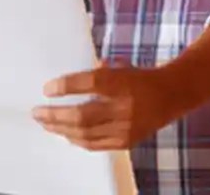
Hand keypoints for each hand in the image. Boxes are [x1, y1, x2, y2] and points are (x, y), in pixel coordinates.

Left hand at [31, 64, 177, 150]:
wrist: (172, 95)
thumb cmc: (141, 78)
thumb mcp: (120, 66)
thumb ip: (96, 72)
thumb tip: (69, 81)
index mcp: (122, 82)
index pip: (90, 83)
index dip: (66, 86)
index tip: (47, 88)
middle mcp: (124, 106)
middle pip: (83, 115)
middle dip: (55, 115)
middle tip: (37, 112)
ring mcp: (126, 127)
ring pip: (86, 133)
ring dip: (61, 129)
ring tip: (46, 124)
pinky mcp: (126, 141)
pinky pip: (96, 144)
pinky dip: (78, 140)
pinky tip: (66, 134)